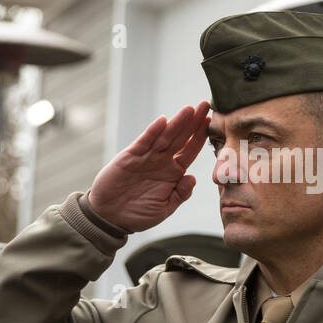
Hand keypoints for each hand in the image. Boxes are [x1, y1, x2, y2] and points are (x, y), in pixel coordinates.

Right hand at [86, 102, 209, 231]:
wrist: (110, 217)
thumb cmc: (138, 214)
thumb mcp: (164, 209)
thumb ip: (180, 194)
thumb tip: (193, 178)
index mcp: (172, 172)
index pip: (190, 151)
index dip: (200, 137)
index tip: (212, 124)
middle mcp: (161, 161)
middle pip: (180, 138)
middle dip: (193, 122)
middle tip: (205, 105)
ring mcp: (146, 157)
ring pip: (165, 136)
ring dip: (177, 122)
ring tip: (189, 109)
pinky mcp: (130, 157)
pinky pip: (143, 142)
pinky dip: (152, 132)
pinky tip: (162, 121)